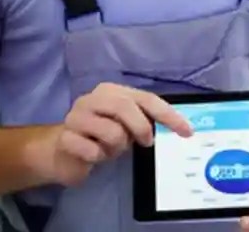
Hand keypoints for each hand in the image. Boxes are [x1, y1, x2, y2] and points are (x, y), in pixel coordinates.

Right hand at [41, 82, 192, 185]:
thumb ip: (143, 120)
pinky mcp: (65, 138)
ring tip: (108, 149)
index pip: (145, 98)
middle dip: (141, 128)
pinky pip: (92, 151)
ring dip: (116, 147)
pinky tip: (92, 155)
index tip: (186, 131)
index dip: (168, 114)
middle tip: (146, 142)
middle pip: (124, 107)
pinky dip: (98, 157)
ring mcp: (75, 117)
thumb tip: (174, 126)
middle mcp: (91, 99)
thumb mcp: (124, 125)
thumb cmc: (99, 136)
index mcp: (110, 91)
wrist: (62, 152)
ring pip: (110, 131)